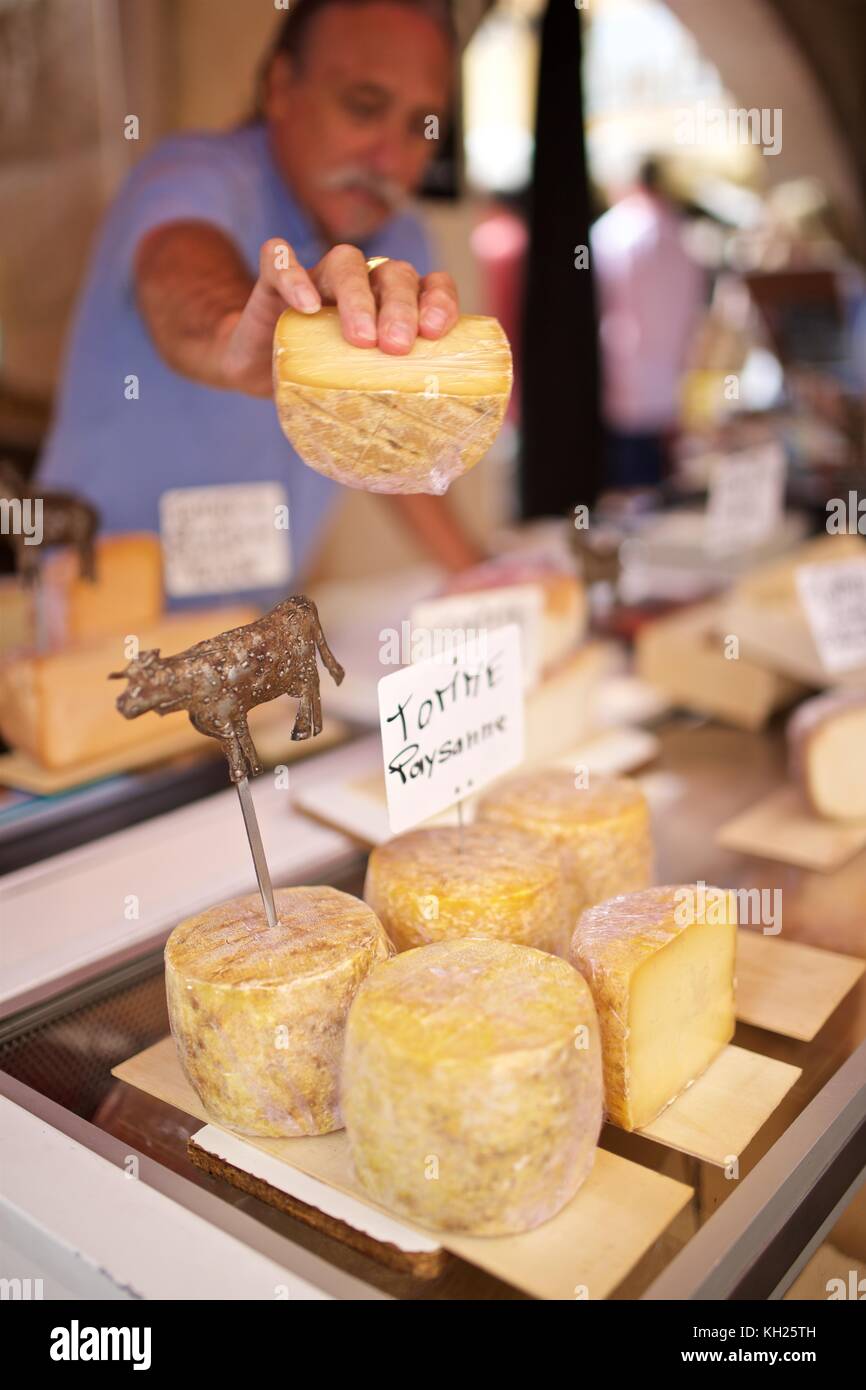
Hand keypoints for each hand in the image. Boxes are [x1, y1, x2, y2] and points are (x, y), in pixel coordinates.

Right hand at [219, 239, 458, 394]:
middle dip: (400, 307)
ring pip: (345, 263)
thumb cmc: (321, 381)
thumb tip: (429, 439)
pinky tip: (306, 304)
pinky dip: (293, 276)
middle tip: (397, 347)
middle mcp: (363, 282)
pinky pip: (278, 260)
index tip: (436, 332)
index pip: (430, 284)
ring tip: (360, 338)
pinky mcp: (272, 280)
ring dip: (357, 296)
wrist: (258, 371)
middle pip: (392, 275)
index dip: (439, 300)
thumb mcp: (362, 390)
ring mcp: (318, 277)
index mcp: (393, 304)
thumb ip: (391, 396)